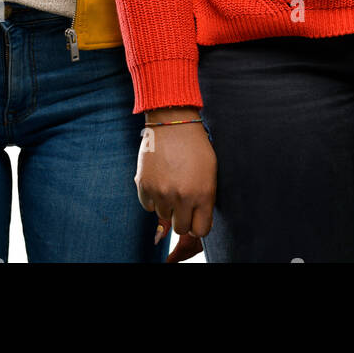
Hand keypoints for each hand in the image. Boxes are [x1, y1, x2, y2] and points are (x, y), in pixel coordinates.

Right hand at [138, 108, 215, 259]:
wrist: (173, 123)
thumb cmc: (196, 147)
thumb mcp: (210, 173)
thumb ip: (204, 201)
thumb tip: (194, 226)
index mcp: (203, 194)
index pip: (200, 230)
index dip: (198, 224)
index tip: (195, 216)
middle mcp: (182, 197)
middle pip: (180, 228)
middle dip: (182, 217)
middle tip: (182, 200)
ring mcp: (161, 192)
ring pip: (162, 216)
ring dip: (166, 205)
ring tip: (171, 183)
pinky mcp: (144, 185)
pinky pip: (147, 206)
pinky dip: (152, 198)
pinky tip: (159, 180)